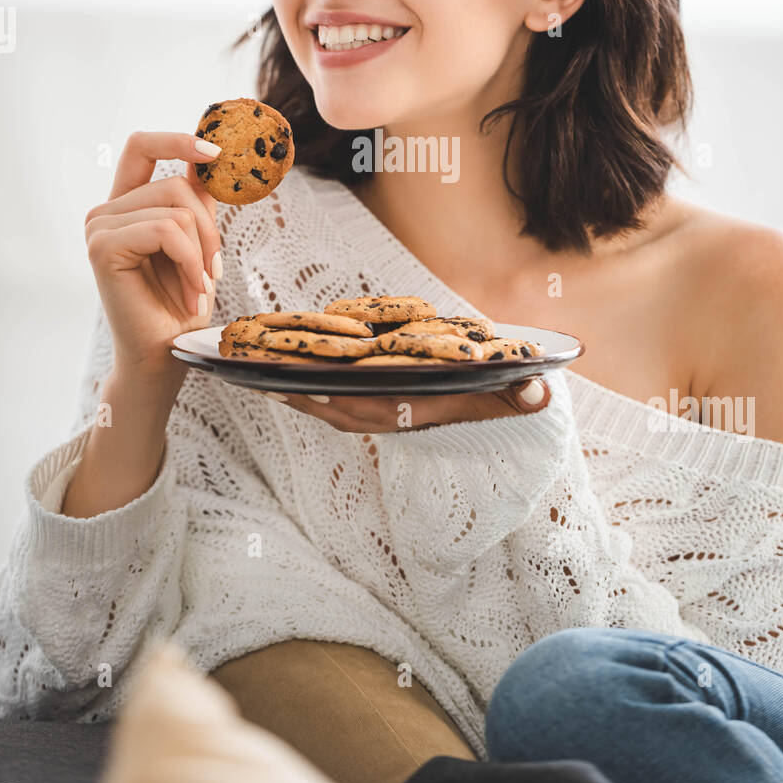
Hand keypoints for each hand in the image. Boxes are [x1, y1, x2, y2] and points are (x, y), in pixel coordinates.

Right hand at [84, 130, 222, 372]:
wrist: (163, 357)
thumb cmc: (180, 304)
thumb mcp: (198, 242)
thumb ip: (196, 200)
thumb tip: (210, 158)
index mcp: (126, 204)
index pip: (142, 147)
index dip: (178, 140)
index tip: (217, 151)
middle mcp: (106, 211)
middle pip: (176, 183)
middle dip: (210, 228)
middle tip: (215, 271)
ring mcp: (99, 227)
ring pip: (177, 209)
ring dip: (202, 253)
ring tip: (199, 287)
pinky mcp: (102, 247)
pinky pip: (167, 231)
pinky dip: (190, 263)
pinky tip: (190, 294)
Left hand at [254, 376, 551, 432]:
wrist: (500, 406)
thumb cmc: (499, 394)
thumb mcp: (513, 392)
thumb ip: (522, 394)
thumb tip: (537, 391)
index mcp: (415, 411)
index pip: (365, 408)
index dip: (327, 398)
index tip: (290, 386)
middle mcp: (392, 414)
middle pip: (331, 406)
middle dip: (290, 391)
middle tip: (245, 371)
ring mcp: (380, 409)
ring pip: (326, 403)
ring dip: (288, 389)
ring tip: (247, 368)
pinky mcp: (374, 401)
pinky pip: (331, 396)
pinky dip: (303, 387)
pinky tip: (276, 372)